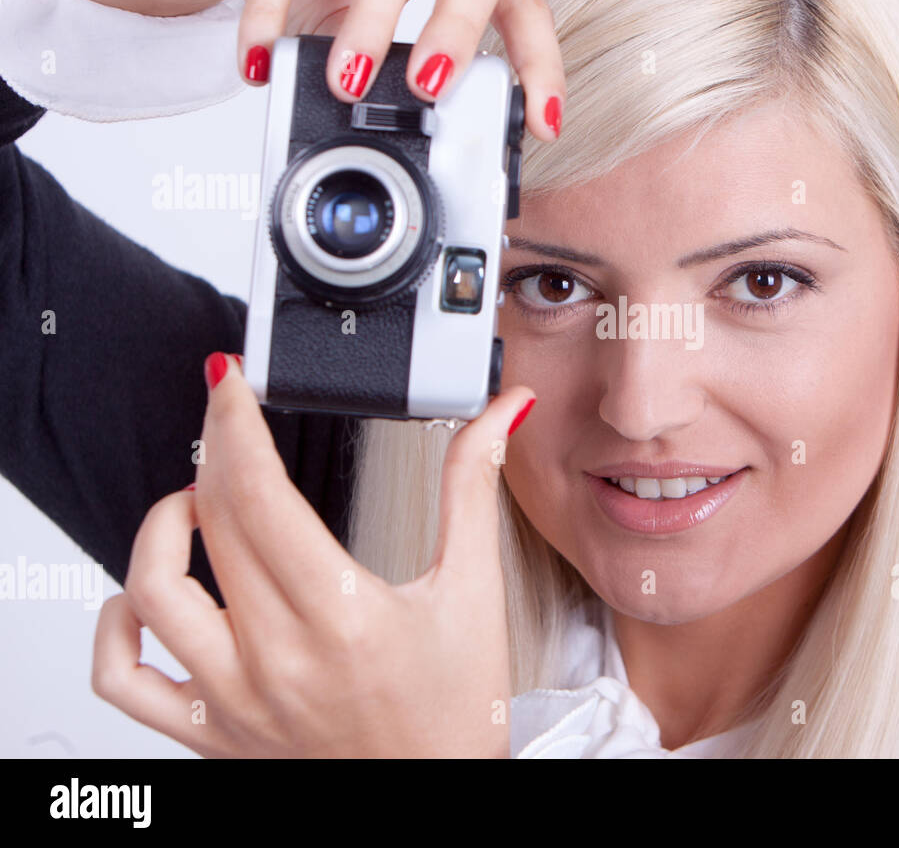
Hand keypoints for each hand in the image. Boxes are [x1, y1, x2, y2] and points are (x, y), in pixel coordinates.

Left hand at [91, 352, 536, 756]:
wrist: (437, 797)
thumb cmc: (457, 711)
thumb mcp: (474, 588)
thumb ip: (474, 487)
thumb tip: (499, 413)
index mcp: (343, 616)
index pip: (259, 494)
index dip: (235, 422)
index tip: (231, 384)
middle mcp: (279, 658)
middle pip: (210, 522)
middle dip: (212, 449)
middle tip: (230, 421)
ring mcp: (236, 698)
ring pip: (150, 592)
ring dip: (162, 527)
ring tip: (196, 504)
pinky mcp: (212, 732)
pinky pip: (125, 680)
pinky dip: (115, 628)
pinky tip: (146, 597)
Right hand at [161, 0, 564, 135]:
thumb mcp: (370, 15)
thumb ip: (393, 64)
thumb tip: (410, 137)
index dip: (539, 60)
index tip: (542, 123)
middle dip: (462, 24)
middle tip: (431, 89)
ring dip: (374, 17)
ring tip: (349, 83)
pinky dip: (272, 1)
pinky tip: (262, 55)